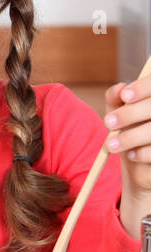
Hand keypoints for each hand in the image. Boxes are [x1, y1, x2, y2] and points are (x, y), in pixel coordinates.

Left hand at [104, 78, 150, 196]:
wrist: (140, 164)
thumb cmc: (129, 129)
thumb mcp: (118, 112)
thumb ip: (116, 98)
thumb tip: (120, 88)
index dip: (144, 87)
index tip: (125, 96)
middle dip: (130, 114)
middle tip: (108, 123)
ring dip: (130, 138)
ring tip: (111, 145)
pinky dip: (142, 153)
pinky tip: (131, 154)